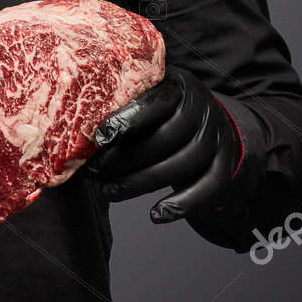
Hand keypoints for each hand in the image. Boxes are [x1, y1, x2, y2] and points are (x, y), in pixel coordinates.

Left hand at [84, 69, 241, 223]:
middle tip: (94, 172)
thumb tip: (76, 125)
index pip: (156, 102)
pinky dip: (181, 204)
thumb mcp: (148, 98)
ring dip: (142, 183)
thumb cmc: (163, 116)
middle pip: (168, 137)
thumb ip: (123, 104)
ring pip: (184, 163)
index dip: (127, 120)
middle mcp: (203, 109)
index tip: (99, 138)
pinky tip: (155, 215)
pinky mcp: (225, 165)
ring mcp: (217, 138)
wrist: (211, 130)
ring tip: (108, 192)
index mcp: (179, 87)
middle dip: (127, 158)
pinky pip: (207, 187)